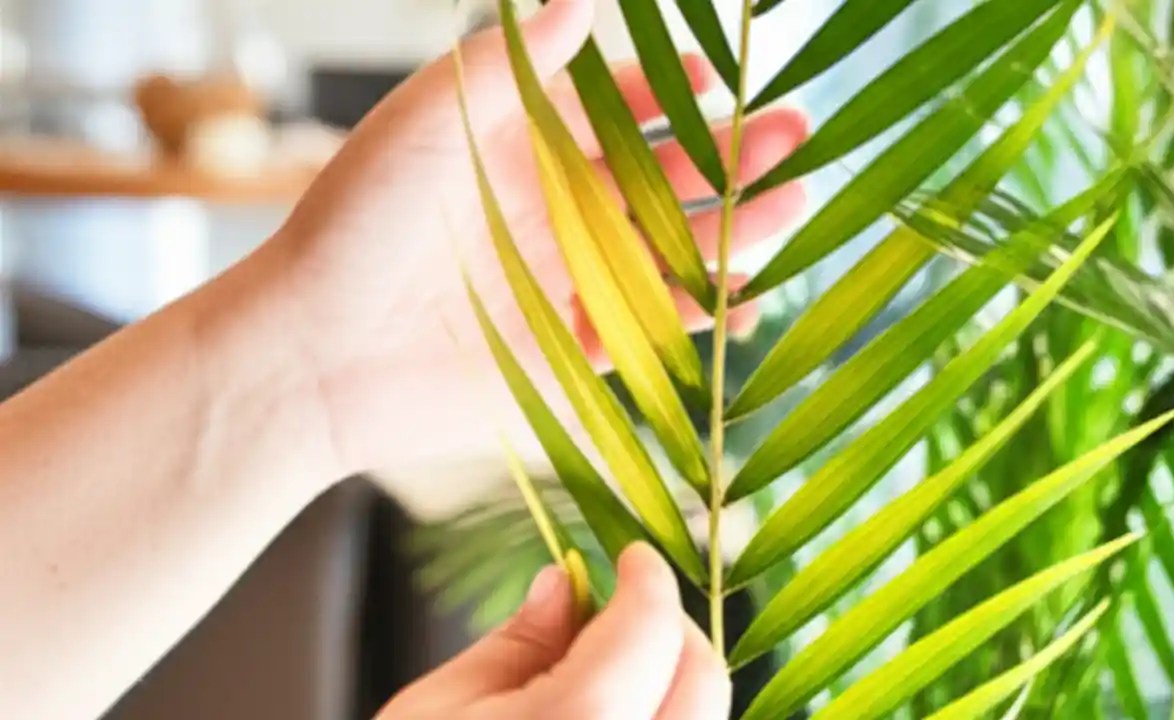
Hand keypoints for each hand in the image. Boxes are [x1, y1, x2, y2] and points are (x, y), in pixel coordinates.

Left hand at [249, 0, 807, 479]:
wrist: (314, 353)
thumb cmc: (355, 223)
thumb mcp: (427, 121)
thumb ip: (505, 62)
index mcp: (525, 151)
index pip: (617, 110)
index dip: (670, 90)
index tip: (720, 71)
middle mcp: (559, 214)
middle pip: (666, 178)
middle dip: (732, 153)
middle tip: (793, 127)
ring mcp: (574, 284)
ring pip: (676, 252)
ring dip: (738, 228)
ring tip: (798, 196)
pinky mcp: (579, 355)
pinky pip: (657, 331)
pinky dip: (704, 315)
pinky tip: (747, 293)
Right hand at [376, 544, 729, 719]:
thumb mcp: (439, 707)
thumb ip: (518, 642)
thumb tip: (564, 584)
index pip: (649, 631)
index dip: (648, 580)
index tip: (633, 559)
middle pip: (701, 682)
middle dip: (672, 628)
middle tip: (628, 606)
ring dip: (675, 683)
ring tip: (615, 669)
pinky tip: (619, 718)